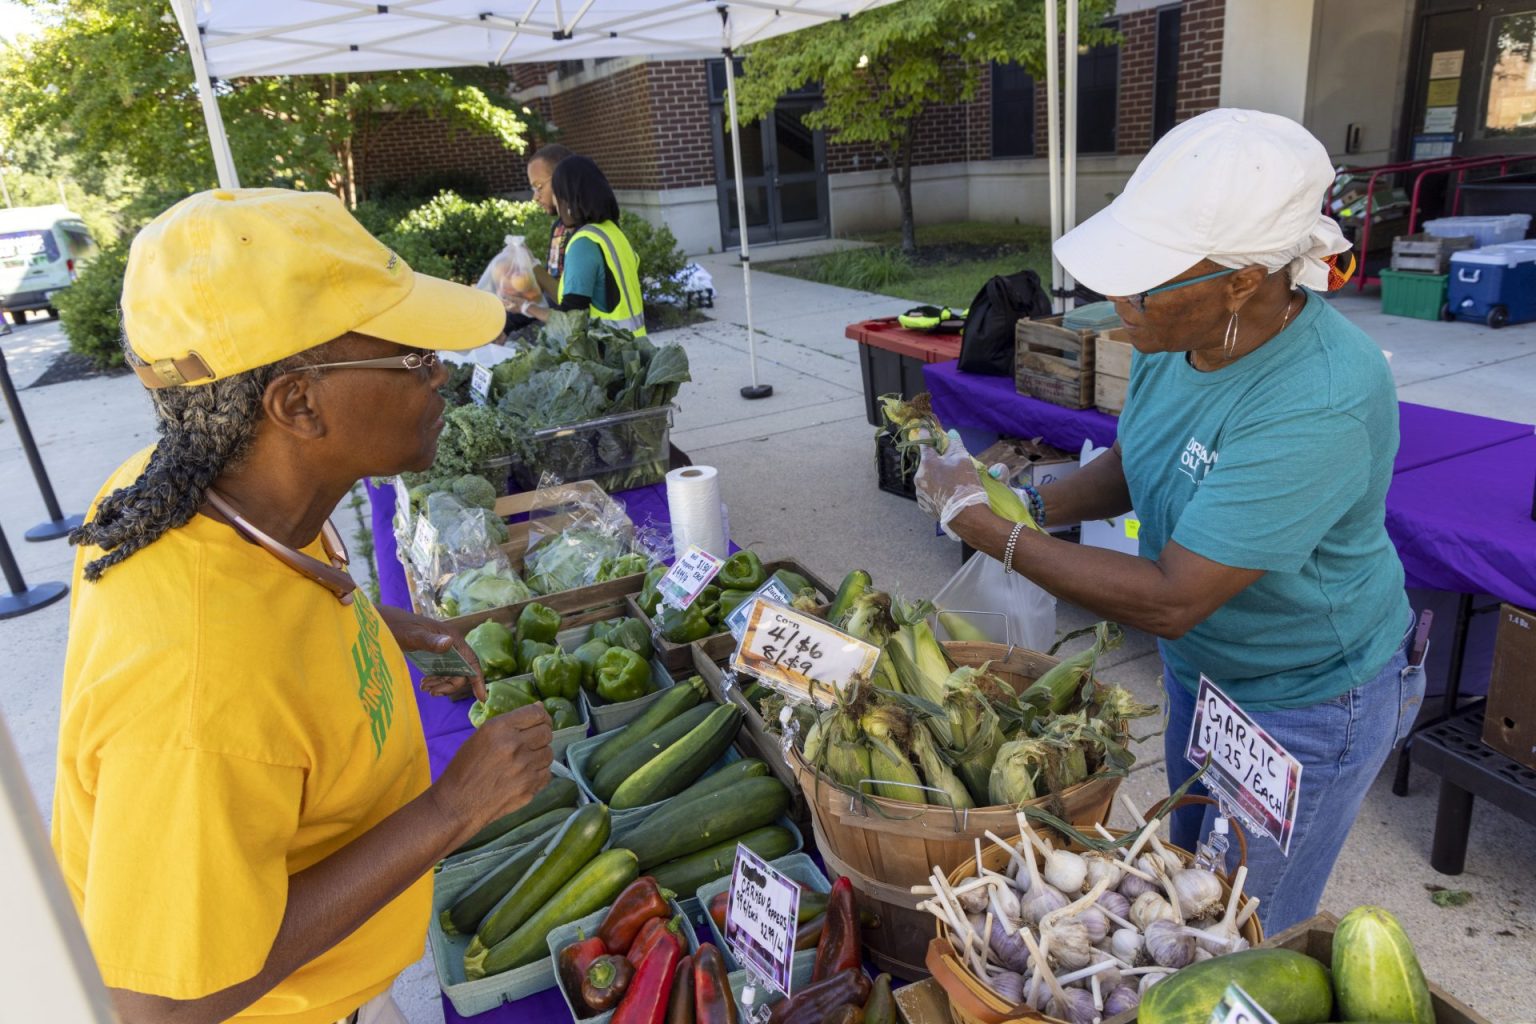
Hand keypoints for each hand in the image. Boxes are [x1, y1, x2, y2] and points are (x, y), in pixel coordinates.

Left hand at [378, 605, 485, 700]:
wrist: (385, 623)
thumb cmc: (399, 627)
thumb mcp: (413, 636)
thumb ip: (430, 641)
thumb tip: (449, 643)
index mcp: (452, 638)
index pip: (471, 661)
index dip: (478, 680)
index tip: (482, 698)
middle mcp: (452, 644)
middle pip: (461, 671)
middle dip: (450, 685)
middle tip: (432, 693)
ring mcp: (444, 650)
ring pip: (452, 673)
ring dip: (442, 684)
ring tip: (425, 688)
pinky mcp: (435, 655)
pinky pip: (443, 672)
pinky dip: (436, 681)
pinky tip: (425, 684)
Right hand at [432, 704, 553, 843]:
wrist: (457, 804)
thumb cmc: (465, 768)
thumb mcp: (480, 737)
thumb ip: (510, 723)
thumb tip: (539, 708)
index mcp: (499, 729)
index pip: (536, 714)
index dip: (542, 716)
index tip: (541, 721)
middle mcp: (514, 745)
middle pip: (546, 733)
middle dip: (541, 736)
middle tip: (531, 742)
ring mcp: (524, 768)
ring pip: (548, 753)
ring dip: (540, 755)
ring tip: (524, 761)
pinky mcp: (529, 788)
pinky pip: (546, 774)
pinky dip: (539, 774)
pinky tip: (524, 776)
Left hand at [914, 436, 987, 540]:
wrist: (965, 514)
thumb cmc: (964, 483)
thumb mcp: (963, 459)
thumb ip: (955, 444)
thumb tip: (951, 433)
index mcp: (927, 463)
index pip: (925, 444)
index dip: (927, 436)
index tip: (924, 429)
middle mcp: (919, 477)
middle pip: (927, 465)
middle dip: (936, 462)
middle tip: (949, 464)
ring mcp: (920, 493)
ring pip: (927, 480)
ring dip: (936, 478)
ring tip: (950, 482)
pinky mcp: (925, 506)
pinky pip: (930, 494)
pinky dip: (936, 492)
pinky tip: (947, 494)